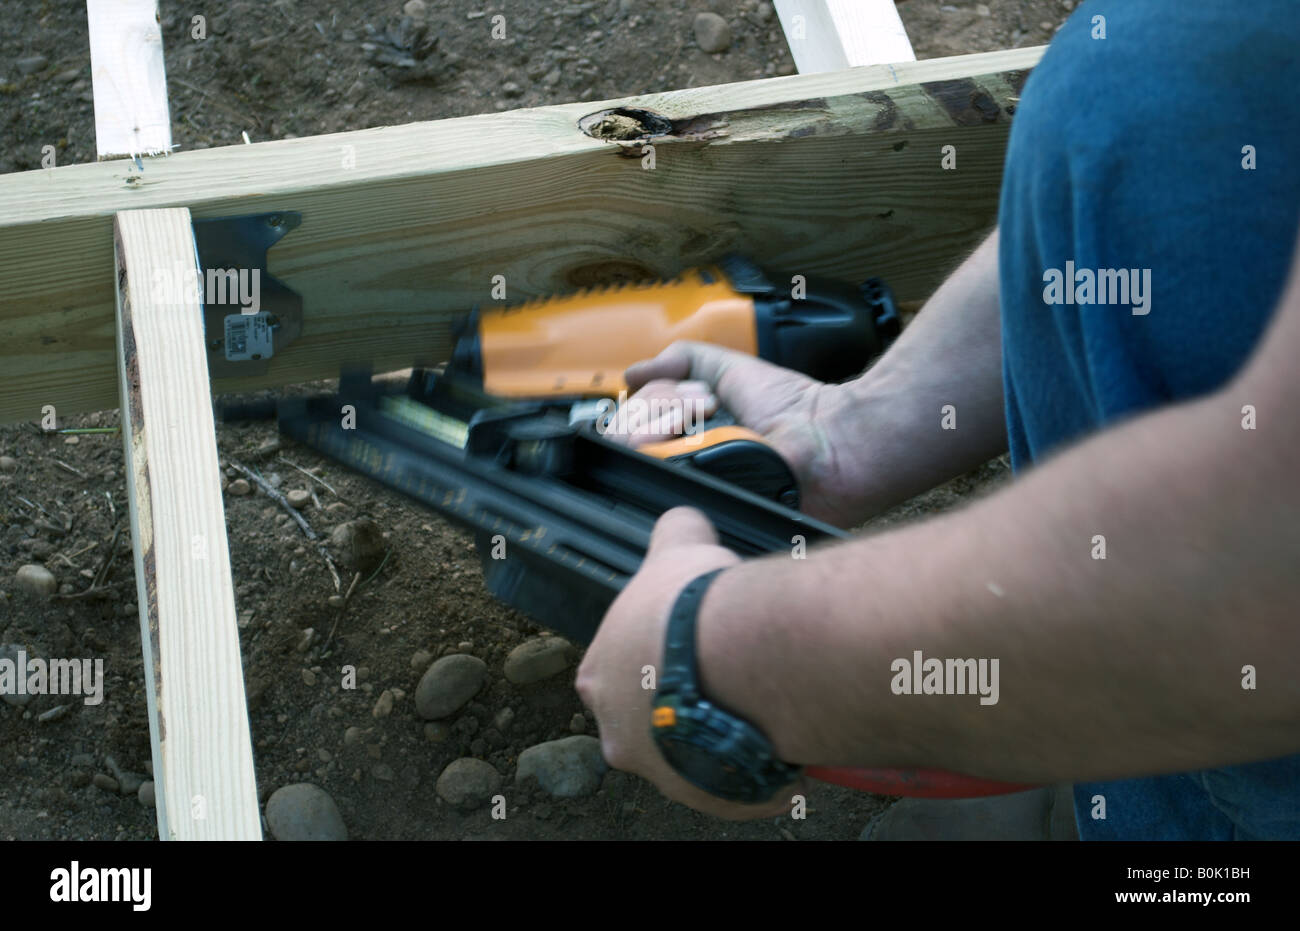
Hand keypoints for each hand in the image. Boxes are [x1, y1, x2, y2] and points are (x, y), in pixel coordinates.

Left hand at [576, 507, 803, 819]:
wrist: (740, 657)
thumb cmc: (695, 607)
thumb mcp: (678, 547)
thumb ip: (674, 533)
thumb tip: (682, 519)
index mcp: (600, 677)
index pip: (619, 667)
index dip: (655, 649)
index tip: (690, 636)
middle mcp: (618, 734)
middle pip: (651, 717)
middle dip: (685, 697)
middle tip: (727, 670)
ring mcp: (663, 772)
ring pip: (693, 753)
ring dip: (720, 731)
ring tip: (760, 700)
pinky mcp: (712, 797)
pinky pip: (736, 782)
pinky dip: (755, 762)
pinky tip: (777, 731)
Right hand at [613, 341, 849, 522]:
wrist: (826, 437)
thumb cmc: (792, 409)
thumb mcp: (729, 370)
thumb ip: (682, 359)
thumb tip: (632, 372)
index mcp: (686, 434)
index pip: (632, 417)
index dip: (655, 397)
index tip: (697, 392)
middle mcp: (680, 460)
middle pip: (625, 429)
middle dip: (663, 403)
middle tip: (708, 404)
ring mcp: (686, 481)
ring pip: (633, 446)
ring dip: (672, 415)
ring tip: (713, 415)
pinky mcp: (696, 498)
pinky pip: (655, 470)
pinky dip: (675, 439)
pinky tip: (705, 433)